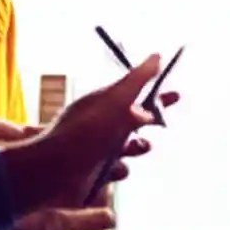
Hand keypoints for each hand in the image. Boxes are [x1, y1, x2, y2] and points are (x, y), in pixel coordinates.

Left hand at [1, 54, 178, 213]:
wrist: (51, 172)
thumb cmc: (83, 133)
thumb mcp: (114, 101)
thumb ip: (137, 80)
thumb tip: (157, 56)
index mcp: (106, 103)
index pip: (138, 94)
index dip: (158, 94)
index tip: (177, 94)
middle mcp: (104, 123)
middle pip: (138, 121)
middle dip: (153, 123)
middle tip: (163, 127)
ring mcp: (101, 148)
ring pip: (132, 148)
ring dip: (137, 148)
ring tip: (132, 149)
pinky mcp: (97, 172)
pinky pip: (119, 170)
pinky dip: (118, 170)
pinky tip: (110, 170)